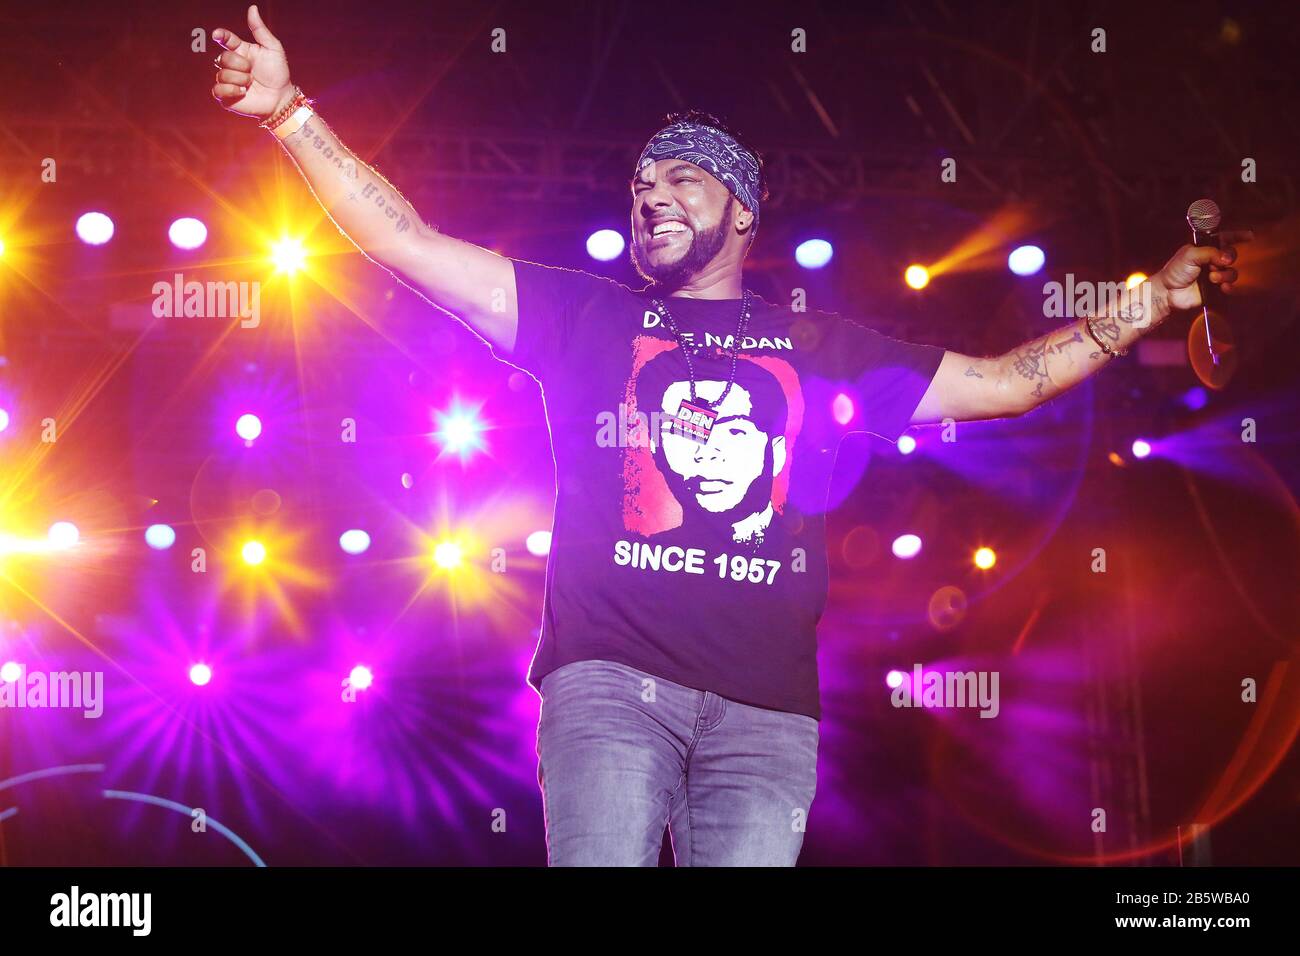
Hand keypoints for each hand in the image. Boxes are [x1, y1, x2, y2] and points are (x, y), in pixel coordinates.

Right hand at [210, 5, 293, 119]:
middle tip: (252, 71)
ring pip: (222, 74)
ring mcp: (228, 80)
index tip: (218, 35)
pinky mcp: (226, 96)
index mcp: (240, 50)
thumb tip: (252, 8)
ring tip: (251, 84)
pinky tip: (243, 92)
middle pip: (223, 58)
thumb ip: (260, 30)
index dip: (220, 35)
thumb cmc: (278, 73)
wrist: (281, 98)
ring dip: (240, 79)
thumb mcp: (273, 49)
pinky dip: (231, 90)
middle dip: (240, 65)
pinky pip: (218, 90)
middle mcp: (232, 64)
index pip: (225, 39)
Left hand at [1152, 230, 1253, 311]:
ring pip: (1232, 271)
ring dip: (1224, 274)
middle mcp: (1212, 260)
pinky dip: (1229, 286)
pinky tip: (1223, 287)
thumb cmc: (1175, 271)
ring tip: (1212, 278)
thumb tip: (1227, 258)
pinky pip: (1231, 286)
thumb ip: (1210, 252)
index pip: (1225, 238)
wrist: (1168, 292)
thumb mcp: (1190, 255)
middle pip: (1231, 255)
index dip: (1238, 236)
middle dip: (1228, 258)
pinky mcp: (1215, 289)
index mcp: (1206, 248)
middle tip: (1217, 264)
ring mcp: (1215, 274)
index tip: (1250, 236)